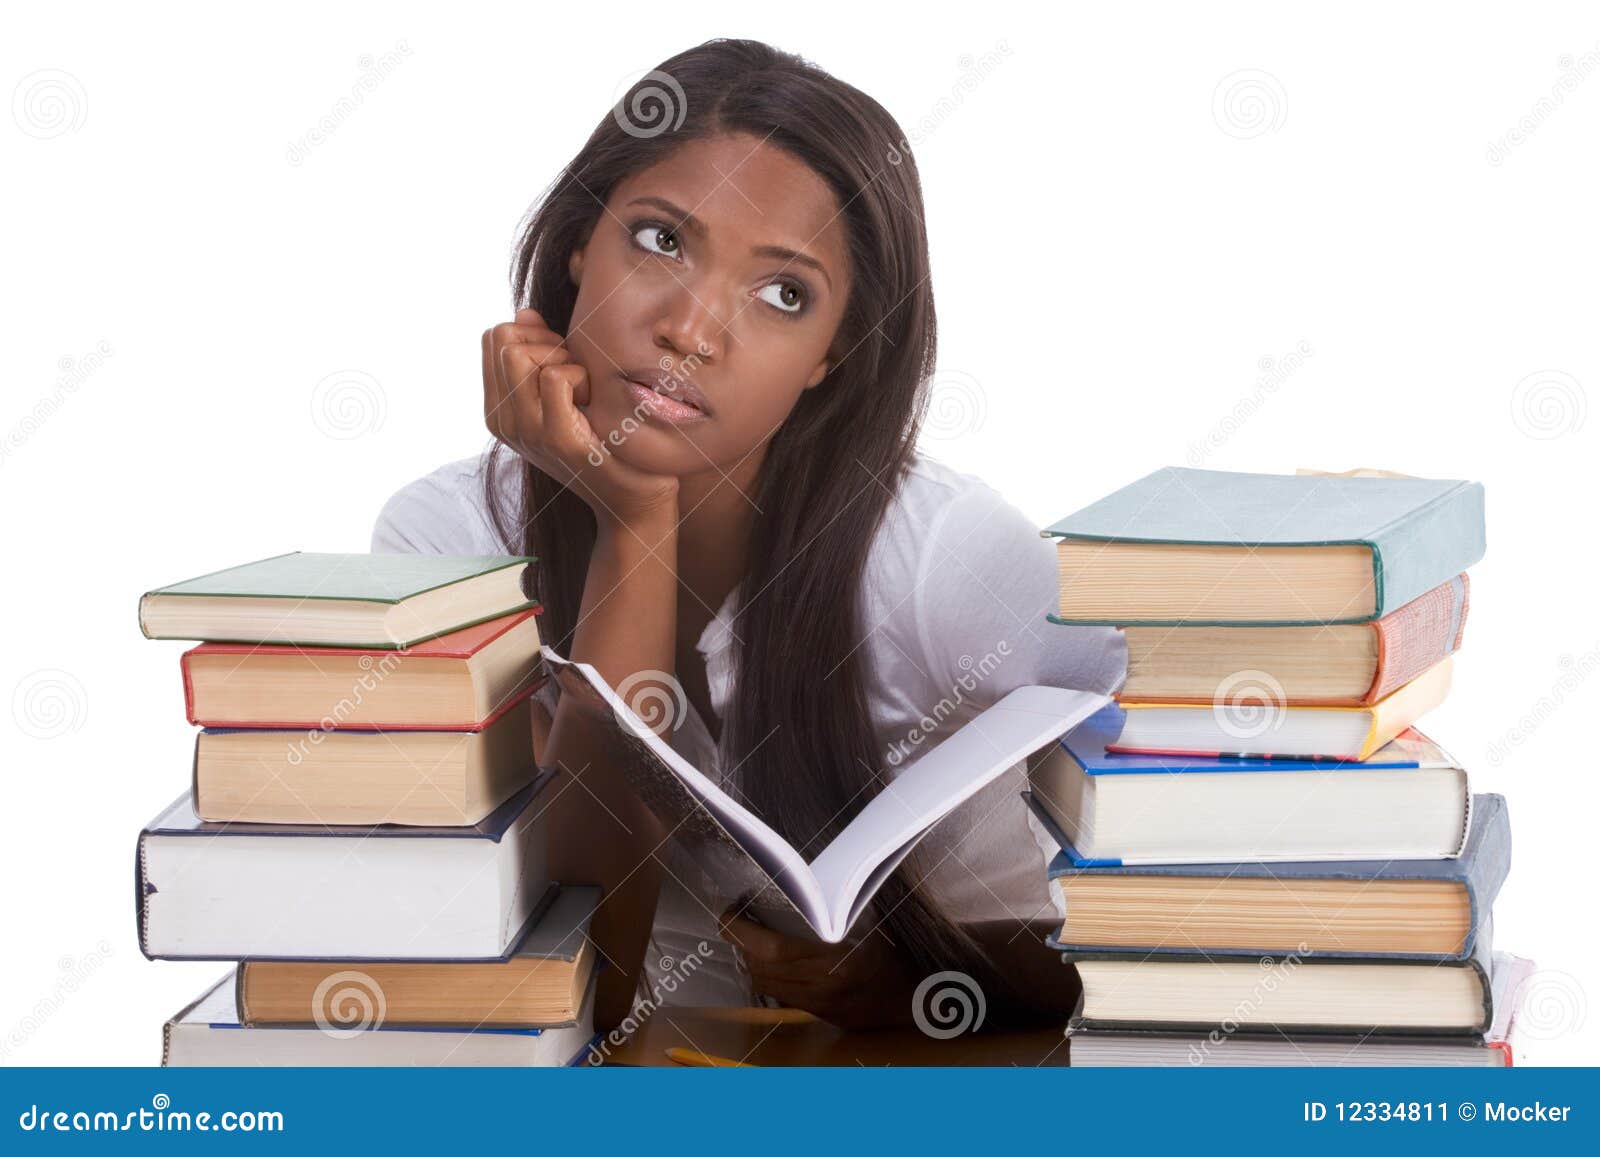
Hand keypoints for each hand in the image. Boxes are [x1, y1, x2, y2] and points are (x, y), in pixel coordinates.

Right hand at [482, 308, 678, 529]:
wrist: (634, 500)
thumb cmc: (606, 441)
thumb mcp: (566, 392)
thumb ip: (542, 352)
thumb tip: (525, 312)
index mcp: (498, 409)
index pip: (493, 336)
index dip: (533, 335)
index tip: (562, 363)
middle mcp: (503, 421)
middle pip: (502, 337)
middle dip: (545, 342)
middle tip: (577, 377)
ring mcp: (526, 432)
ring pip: (519, 352)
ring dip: (561, 359)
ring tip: (584, 392)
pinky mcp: (557, 440)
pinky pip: (556, 377)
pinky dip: (581, 377)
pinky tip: (594, 402)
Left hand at [720, 912, 920, 1029]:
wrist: (921, 999)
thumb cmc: (899, 953)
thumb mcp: (873, 922)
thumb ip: (839, 908)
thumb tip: (804, 879)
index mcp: (832, 963)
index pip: (770, 949)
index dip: (741, 931)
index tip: (728, 912)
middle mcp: (821, 988)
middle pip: (759, 969)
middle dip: (740, 944)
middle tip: (737, 919)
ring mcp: (820, 1006)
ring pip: (765, 986)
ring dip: (752, 963)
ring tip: (751, 939)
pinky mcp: (821, 1016)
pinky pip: (781, 997)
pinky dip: (770, 978)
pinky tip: (775, 962)